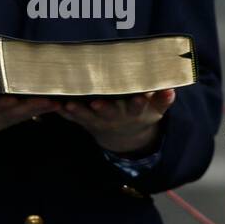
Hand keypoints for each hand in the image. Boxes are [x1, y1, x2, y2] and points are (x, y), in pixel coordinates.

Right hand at [0, 68, 58, 152]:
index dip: (8, 101)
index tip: (23, 95)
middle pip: (13, 113)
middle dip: (34, 105)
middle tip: (54, 96)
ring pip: (19, 117)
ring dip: (39, 110)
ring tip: (58, 100)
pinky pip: (18, 119)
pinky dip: (34, 113)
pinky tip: (47, 106)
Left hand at [56, 90, 175, 154]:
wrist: (125, 135)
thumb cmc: (141, 113)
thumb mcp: (156, 109)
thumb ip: (162, 99)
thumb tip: (171, 89)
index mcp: (134, 112)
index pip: (137, 107)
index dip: (138, 103)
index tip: (139, 98)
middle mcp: (114, 117)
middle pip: (109, 113)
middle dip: (104, 108)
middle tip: (97, 102)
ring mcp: (97, 120)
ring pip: (86, 116)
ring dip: (78, 111)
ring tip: (69, 104)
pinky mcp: (83, 121)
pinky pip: (71, 118)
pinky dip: (62, 113)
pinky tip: (53, 105)